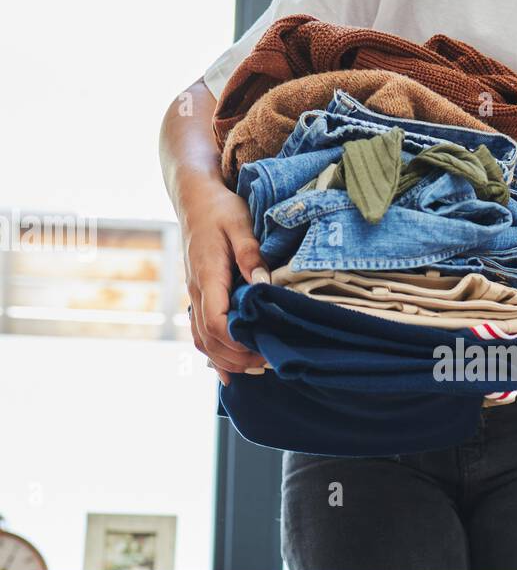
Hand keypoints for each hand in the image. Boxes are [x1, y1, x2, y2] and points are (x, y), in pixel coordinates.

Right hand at [179, 179, 270, 384]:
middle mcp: (196, 291)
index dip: (236, 341)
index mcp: (207, 276)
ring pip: (202, 340)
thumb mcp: (240, 224)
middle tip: (269, 362)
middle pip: (208, 339)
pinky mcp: (200, 295)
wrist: (195, 198)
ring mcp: (194, 295)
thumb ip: (250, 255)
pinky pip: (200, 332)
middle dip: (236, 357)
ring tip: (257, 367)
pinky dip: (214, 354)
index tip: (262, 347)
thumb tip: (263, 284)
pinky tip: (229, 371)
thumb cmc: (220, 209)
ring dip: (226, 359)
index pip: (215, 321)